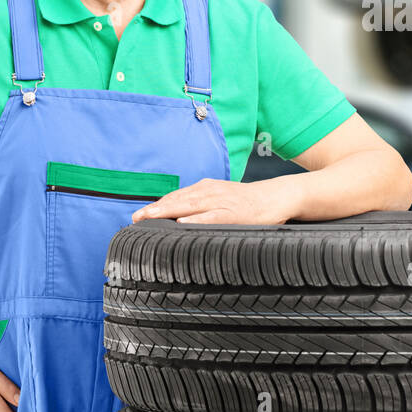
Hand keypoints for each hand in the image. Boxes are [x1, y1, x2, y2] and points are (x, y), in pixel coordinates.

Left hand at [131, 177, 297, 225]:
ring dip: (167, 211)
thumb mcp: (221, 199)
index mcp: (206, 189)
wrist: (276, 197)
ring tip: (149, 218)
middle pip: (177, 199)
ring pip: (189, 205)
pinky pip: (211, 215)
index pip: (176, 196)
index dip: (156, 206)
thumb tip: (180, 220)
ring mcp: (221, 201)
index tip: (138, 215)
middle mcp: (210, 192)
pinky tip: (183, 222)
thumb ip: (202, 207)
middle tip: (135, 218)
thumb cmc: (247, 202)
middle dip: (154, 209)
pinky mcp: (233, 212)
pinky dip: (196, 218)